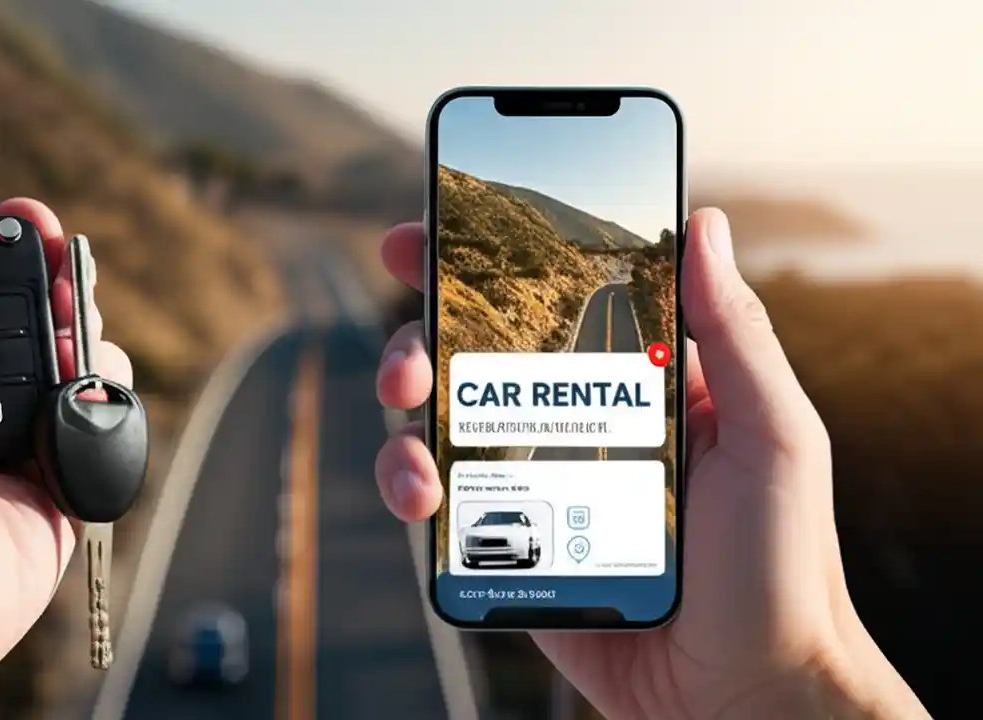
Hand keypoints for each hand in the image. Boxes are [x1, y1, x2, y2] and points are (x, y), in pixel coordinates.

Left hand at [0, 168, 130, 697]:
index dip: (5, 232)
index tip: (31, 220)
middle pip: (38, 296)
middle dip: (61, 278)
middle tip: (67, 283)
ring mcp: (19, 418)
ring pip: (84, 344)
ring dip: (88, 335)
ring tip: (72, 353)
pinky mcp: (64, 460)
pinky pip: (107, 405)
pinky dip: (105, 395)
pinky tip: (80, 406)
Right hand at [374, 209, 927, 718]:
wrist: (744, 696)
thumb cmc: (783, 567)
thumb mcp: (774, 436)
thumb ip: (736, 333)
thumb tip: (701, 223)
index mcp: (639, 383)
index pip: (556, 299)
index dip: (489, 260)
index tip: (432, 229)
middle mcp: (580, 424)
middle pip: (477, 360)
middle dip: (421, 343)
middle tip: (409, 362)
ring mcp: (540, 486)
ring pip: (444, 430)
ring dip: (404, 429)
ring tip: (413, 462)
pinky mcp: (511, 550)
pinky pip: (445, 508)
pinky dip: (414, 495)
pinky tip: (422, 504)